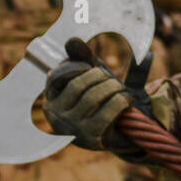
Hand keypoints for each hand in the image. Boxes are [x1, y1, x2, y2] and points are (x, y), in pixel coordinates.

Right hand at [44, 38, 151, 153]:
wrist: (124, 129)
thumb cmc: (104, 97)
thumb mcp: (93, 75)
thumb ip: (83, 57)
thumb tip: (71, 41)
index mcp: (52, 99)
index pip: (56, 76)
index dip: (75, 66)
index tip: (91, 66)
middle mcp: (57, 116)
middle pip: (78, 85)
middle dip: (100, 76)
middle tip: (112, 79)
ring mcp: (73, 129)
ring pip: (92, 97)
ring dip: (113, 87)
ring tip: (122, 88)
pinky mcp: (92, 139)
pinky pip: (107, 113)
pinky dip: (121, 101)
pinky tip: (128, 100)